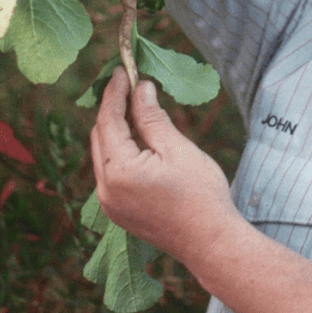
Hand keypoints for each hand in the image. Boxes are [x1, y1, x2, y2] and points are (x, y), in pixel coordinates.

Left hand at [89, 67, 235, 268]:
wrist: (211, 243)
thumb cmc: (201, 195)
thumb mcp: (177, 149)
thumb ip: (152, 118)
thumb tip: (140, 89)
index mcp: (119, 171)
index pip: (109, 120)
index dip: (115, 92)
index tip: (123, 69)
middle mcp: (105, 189)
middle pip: (100, 136)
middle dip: (113, 108)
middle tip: (130, 83)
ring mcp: (110, 204)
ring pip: (103, 154)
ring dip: (115, 129)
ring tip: (136, 106)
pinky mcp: (119, 212)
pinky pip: (110, 172)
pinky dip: (119, 150)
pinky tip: (138, 138)